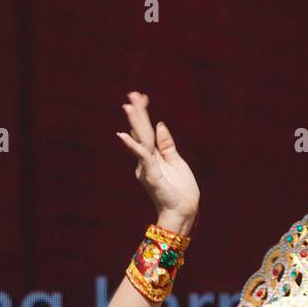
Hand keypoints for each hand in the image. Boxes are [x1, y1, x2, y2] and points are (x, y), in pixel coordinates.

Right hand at [115, 92, 199, 232]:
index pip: (147, 131)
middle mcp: (147, 160)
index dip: (144, 114)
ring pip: (141, 140)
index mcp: (154, 157)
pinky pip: (142, 157)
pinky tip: (124, 135)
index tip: (142, 96)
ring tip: (129, 106)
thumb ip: (166, 145)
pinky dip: (133, 146)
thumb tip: (160, 125)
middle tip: (132, 94)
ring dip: (135, 123)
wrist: (183, 212)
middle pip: (141, 132)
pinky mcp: (151, 175)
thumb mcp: (177, 162)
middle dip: (137, 112)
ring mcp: (147, 167)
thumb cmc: (181, 191)